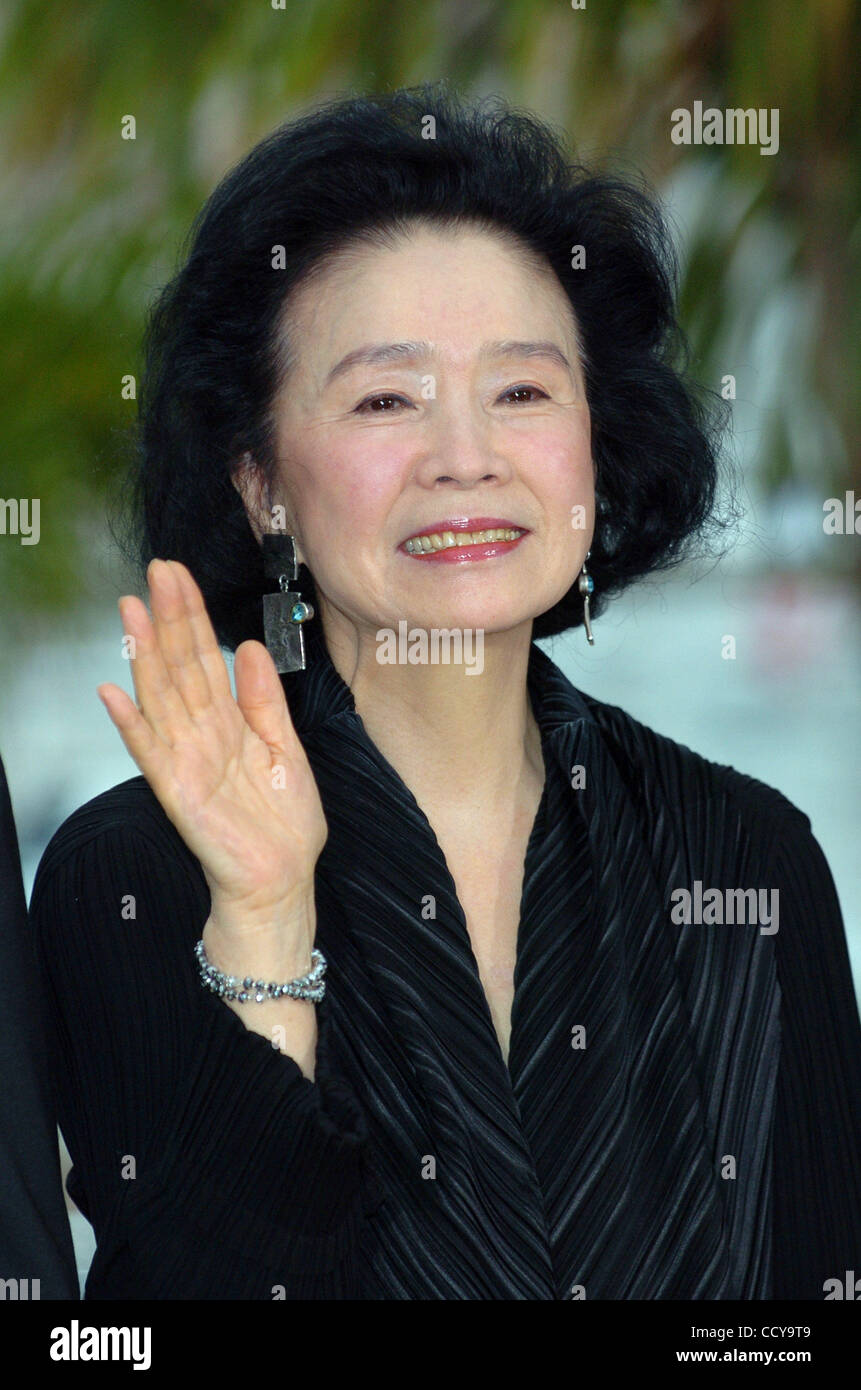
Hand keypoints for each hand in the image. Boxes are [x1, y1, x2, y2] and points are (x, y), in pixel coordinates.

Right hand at [97, 559, 327, 930]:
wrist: (284, 880)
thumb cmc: (285, 822)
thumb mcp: (286, 748)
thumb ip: (264, 699)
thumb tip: (247, 646)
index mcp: (228, 722)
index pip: (203, 657)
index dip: (191, 615)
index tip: (178, 574)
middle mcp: (200, 734)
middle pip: (179, 666)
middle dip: (168, 617)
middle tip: (155, 571)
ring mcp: (185, 760)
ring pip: (161, 696)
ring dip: (144, 654)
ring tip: (131, 611)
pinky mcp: (177, 792)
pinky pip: (150, 752)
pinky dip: (130, 723)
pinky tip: (112, 692)